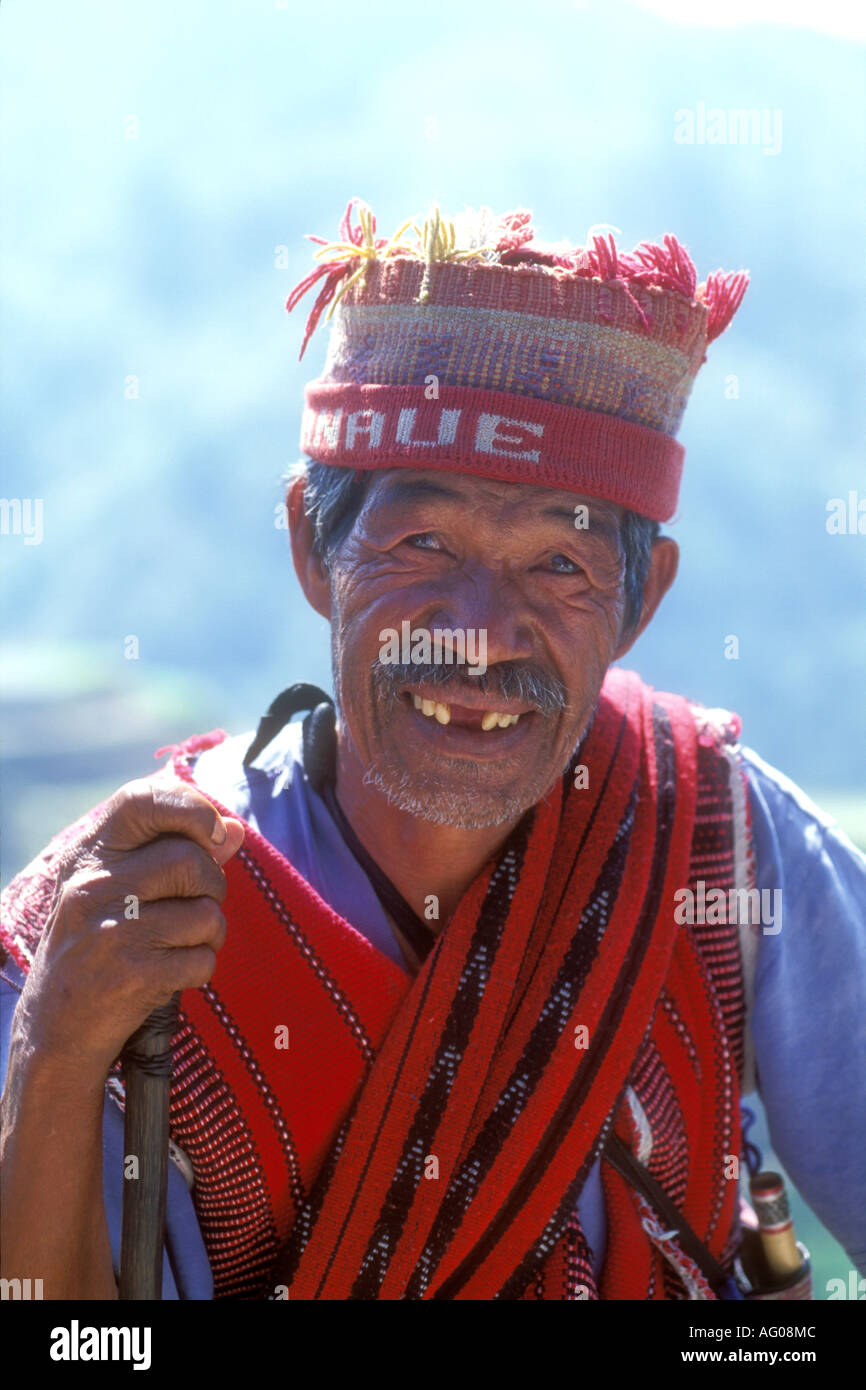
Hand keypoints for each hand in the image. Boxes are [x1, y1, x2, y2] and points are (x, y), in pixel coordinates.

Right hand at [11, 777, 244, 1079]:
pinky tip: (173, 973)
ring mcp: (112, 931)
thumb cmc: (98, 946)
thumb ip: (176, 853)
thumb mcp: (120, 891)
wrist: (57, 1025)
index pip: (142, 799)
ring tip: (183, 944)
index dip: (191, 807)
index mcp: (90, 855)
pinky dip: (200, 968)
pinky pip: (202, 959)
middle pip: (190, 859)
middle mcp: (94, 886)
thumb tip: (235, 829)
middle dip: (211, 885)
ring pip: (205, 912)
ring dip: (210, 933)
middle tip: (194, 907)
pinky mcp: (131, 974)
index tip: (214, 833)